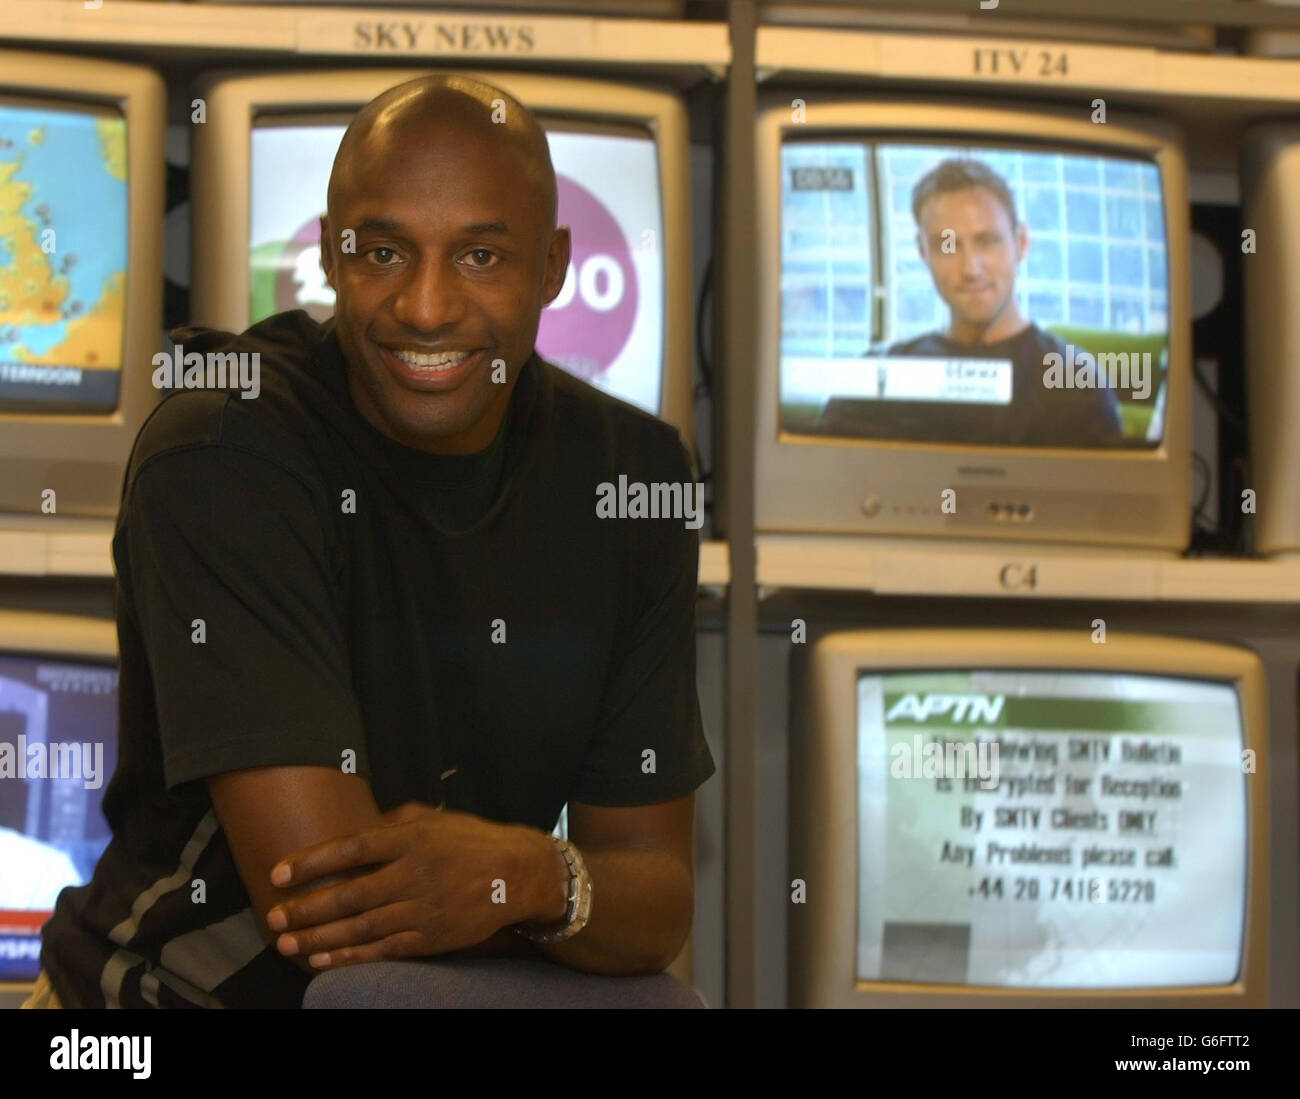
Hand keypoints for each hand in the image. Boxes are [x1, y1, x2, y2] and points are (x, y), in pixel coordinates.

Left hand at [264, 801, 553, 968]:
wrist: (518, 874)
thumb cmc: (472, 841)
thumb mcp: (435, 818)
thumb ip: (395, 822)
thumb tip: (359, 827)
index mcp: (412, 838)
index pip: (352, 849)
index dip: (312, 862)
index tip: (279, 874)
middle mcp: (414, 874)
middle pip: (350, 894)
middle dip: (306, 908)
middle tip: (274, 917)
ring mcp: (423, 909)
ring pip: (361, 927)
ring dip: (319, 937)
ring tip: (287, 944)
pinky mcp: (431, 937)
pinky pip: (382, 950)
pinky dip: (350, 956)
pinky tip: (323, 959)